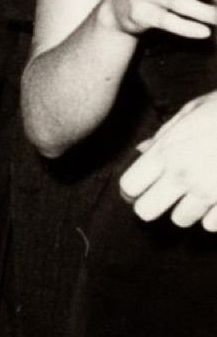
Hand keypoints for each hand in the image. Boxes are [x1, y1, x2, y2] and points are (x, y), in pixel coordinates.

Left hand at [122, 91, 216, 228]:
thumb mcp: (194, 111)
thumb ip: (165, 134)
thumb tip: (143, 150)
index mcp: (167, 151)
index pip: (129, 186)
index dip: (134, 188)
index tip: (144, 186)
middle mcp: (183, 175)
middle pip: (145, 211)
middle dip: (154, 204)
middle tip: (168, 194)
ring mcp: (209, 192)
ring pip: (180, 220)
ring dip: (187, 209)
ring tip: (201, 191)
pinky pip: (211, 225)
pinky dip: (214, 216)